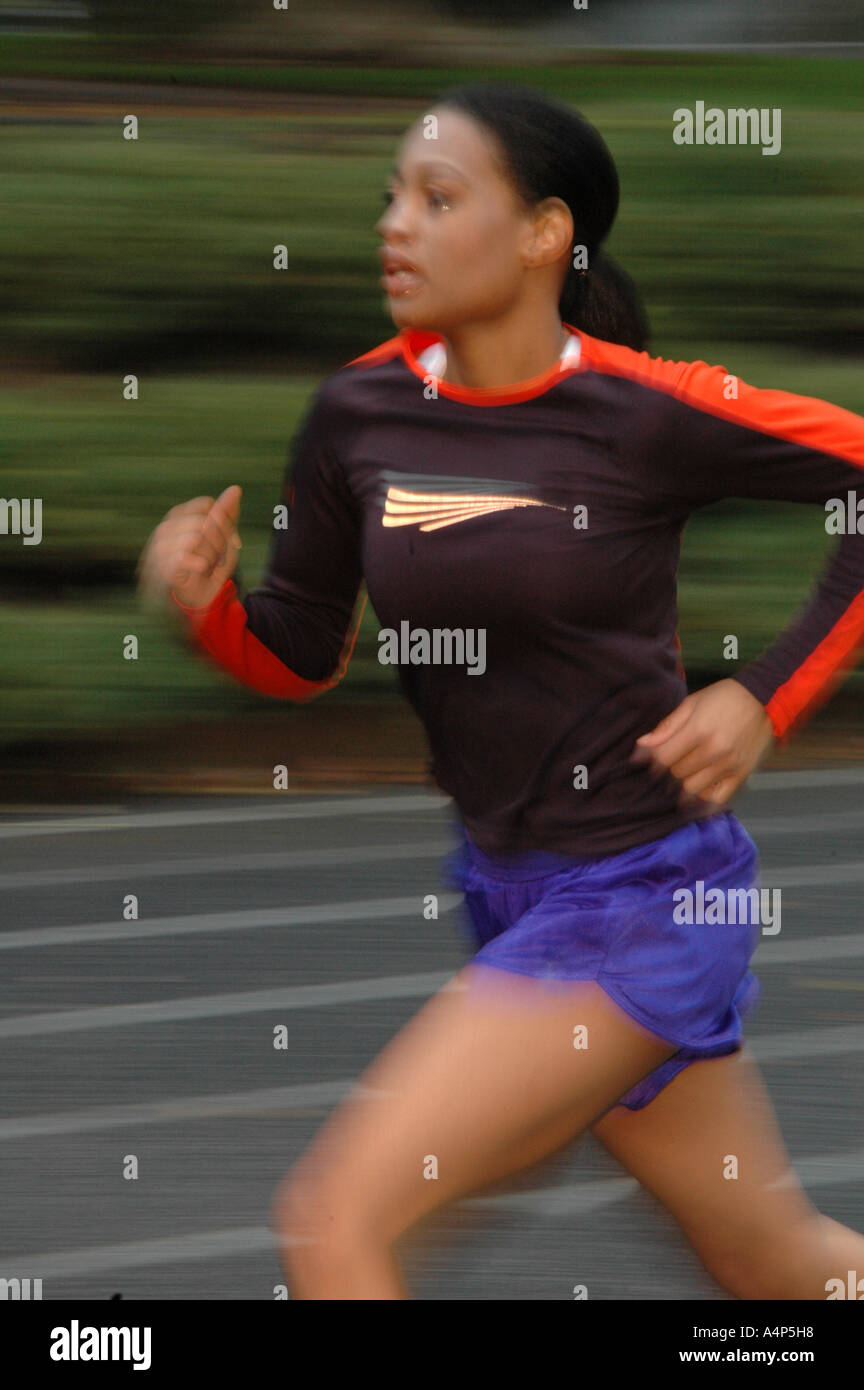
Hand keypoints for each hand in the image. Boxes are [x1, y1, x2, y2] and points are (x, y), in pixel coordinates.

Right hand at [137, 485, 242, 610]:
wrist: (197, 599)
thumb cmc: (209, 566)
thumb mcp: (224, 539)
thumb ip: (228, 514)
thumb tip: (236, 488)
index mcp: (179, 515)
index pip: (207, 504)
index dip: (226, 521)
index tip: (236, 542)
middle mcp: (167, 526)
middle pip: (203, 519)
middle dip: (221, 540)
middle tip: (221, 557)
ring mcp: (161, 545)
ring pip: (196, 535)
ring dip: (211, 553)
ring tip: (210, 564)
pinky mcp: (161, 564)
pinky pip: (185, 554)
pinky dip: (201, 563)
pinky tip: (201, 569)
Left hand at [630, 678, 774, 806]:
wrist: (764, 699)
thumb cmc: (724, 698)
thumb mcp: (691, 703)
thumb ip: (667, 726)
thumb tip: (642, 745)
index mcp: (699, 730)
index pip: (663, 758)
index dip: (655, 757)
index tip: (656, 754)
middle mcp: (714, 751)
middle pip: (677, 773)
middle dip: (672, 765)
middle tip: (678, 754)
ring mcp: (729, 765)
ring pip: (692, 788)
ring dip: (686, 779)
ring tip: (691, 767)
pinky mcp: (742, 774)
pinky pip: (717, 798)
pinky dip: (705, 795)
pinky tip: (702, 785)